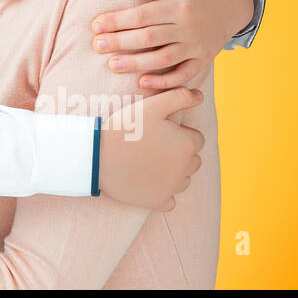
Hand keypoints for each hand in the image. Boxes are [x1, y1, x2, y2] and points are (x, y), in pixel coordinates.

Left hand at [90, 0, 253, 89]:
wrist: (235, 1)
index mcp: (180, 5)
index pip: (142, 15)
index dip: (117, 21)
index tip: (95, 25)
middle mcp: (189, 27)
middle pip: (149, 38)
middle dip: (120, 42)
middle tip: (96, 46)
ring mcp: (197, 46)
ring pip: (163, 59)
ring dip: (136, 64)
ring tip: (112, 65)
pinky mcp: (204, 59)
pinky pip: (184, 74)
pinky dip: (165, 81)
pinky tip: (143, 83)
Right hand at [98, 86, 204, 210]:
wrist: (97, 155)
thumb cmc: (125, 128)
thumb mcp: (151, 105)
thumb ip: (179, 97)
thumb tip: (200, 96)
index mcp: (187, 144)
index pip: (195, 138)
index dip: (178, 133)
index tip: (158, 131)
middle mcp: (186, 168)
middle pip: (192, 160)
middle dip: (178, 153)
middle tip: (152, 145)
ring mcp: (172, 187)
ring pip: (183, 180)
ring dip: (172, 172)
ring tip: (147, 162)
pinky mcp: (159, 201)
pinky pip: (170, 200)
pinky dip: (162, 193)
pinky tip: (147, 182)